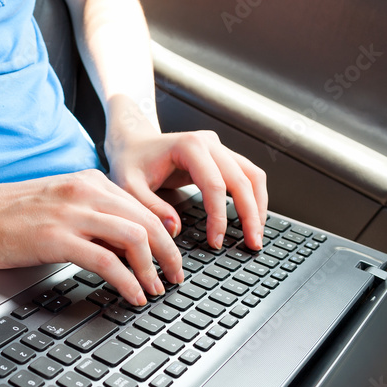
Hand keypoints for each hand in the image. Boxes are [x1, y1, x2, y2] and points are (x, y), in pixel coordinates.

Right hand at [0, 170, 183, 305]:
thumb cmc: (10, 214)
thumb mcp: (61, 203)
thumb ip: (94, 216)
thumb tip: (127, 245)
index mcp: (89, 181)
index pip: (142, 205)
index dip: (165, 232)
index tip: (172, 253)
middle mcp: (85, 192)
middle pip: (147, 220)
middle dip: (169, 252)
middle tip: (175, 275)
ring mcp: (71, 214)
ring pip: (134, 237)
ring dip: (152, 268)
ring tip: (156, 288)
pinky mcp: (56, 239)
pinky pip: (106, 261)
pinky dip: (128, 281)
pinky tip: (133, 294)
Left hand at [106, 127, 267, 250]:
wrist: (132, 142)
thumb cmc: (129, 162)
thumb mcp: (128, 186)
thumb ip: (149, 207)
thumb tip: (174, 229)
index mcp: (189, 146)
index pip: (214, 185)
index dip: (219, 217)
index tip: (216, 242)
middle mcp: (209, 143)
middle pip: (242, 179)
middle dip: (250, 214)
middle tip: (252, 243)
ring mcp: (218, 148)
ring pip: (252, 175)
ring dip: (258, 205)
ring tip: (256, 235)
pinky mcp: (221, 156)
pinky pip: (247, 175)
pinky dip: (253, 197)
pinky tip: (252, 219)